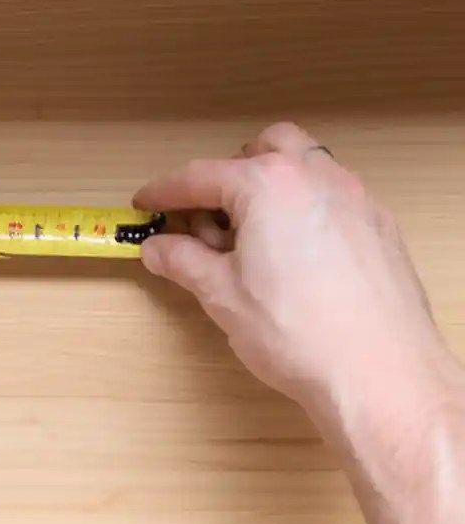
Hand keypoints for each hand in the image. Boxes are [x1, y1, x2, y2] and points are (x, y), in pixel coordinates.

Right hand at [133, 122, 443, 407]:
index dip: (164, 192)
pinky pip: (332, 197)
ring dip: (270, 187)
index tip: (145, 205)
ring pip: (304, 166)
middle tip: (206, 222)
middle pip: (262, 150)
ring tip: (251, 240)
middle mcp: (316, 177)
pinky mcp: (379, 225)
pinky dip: (303, 209)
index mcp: (268, 185)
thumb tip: (159, 248)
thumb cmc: (298, 332)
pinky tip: (292, 257)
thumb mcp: (221, 295)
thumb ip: (184, 261)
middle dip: (228, 176)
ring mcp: (355, 197)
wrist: (379, 373)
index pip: (200, 176)